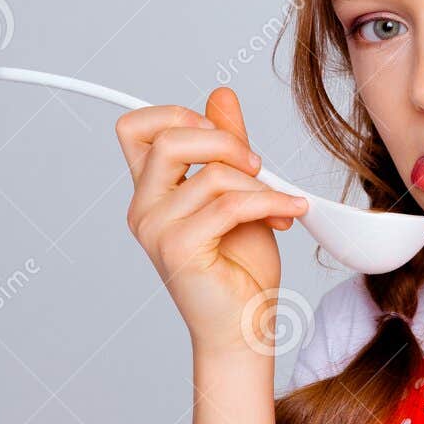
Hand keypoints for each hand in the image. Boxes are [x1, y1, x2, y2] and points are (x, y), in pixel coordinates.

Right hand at [115, 86, 307, 356]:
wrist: (246, 328)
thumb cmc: (240, 269)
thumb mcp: (239, 192)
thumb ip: (227, 147)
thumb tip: (221, 95)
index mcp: (152, 191)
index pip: (134, 128)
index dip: (174, 114)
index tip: (218, 134)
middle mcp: (144, 208)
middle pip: (168, 137)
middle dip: (224, 140)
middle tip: (259, 165)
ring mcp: (156, 229)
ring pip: (210, 173)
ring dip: (259, 184)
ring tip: (282, 204)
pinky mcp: (178, 249)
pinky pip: (229, 204)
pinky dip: (269, 203)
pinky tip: (289, 214)